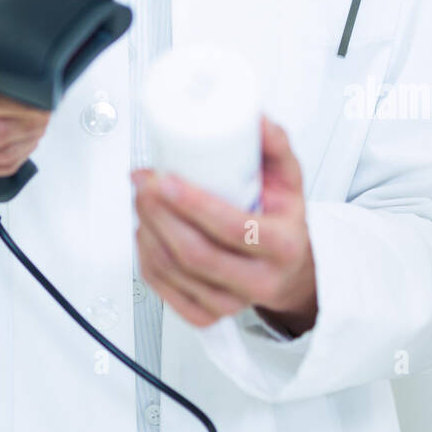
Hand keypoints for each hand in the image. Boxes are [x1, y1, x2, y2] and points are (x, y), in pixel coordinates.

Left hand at [131, 116, 317, 334]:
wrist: (290, 268)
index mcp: (282, 245)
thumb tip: (252, 117)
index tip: (166, 179)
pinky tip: (145, 231)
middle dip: (160, 214)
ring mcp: (230, 302)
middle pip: (196, 254)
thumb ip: (273, 144)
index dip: (194, 204)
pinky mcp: (206, 314)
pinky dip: (145, 256)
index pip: (234, 229)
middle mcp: (258, 280)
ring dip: (148, 230)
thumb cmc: (284, 220)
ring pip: (175, 271)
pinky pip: (164, 289)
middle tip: (144, 182)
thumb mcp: (289, 178)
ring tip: (142, 199)